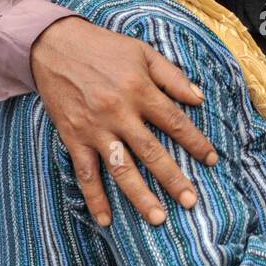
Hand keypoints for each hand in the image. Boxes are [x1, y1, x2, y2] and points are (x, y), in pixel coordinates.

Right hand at [31, 16, 217, 226]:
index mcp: (139, 90)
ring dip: (140, 196)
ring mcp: (95, 128)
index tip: (211, 160)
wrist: (54, 45)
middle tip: (192, 202)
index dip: (196, 143)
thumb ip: (172, 76)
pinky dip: (95, 198)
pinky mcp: (74, 137)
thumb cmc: (103, 47)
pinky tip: (106, 220)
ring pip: (121, 168)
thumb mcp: (142, 52)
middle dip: (174, 180)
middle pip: (152, 152)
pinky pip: (86, 173)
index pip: (175, 122)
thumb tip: (200, 99)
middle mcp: (119, 113)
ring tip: (158, 218)